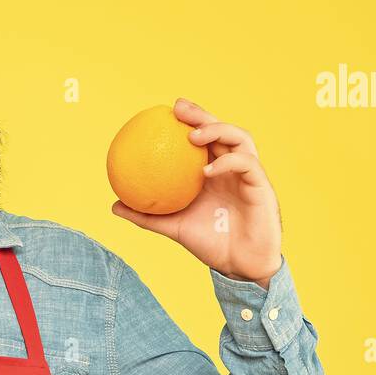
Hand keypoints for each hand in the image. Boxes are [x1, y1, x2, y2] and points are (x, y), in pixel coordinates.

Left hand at [111, 97, 282, 286]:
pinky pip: (247, 165)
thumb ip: (147, 215)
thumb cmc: (211, 244)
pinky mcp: (261, 186)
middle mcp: (232, 167)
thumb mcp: (173, 227)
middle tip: (179, 108)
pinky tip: (206, 170)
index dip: (190, 120)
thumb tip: (114, 205)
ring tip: (193, 136)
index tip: (167, 110)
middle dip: (202, 114)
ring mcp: (248, 174)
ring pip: (240, 139)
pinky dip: (228, 162)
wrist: (240, 266)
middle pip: (221, 130)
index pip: (204, 137)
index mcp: (213, 171)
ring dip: (218, 130)